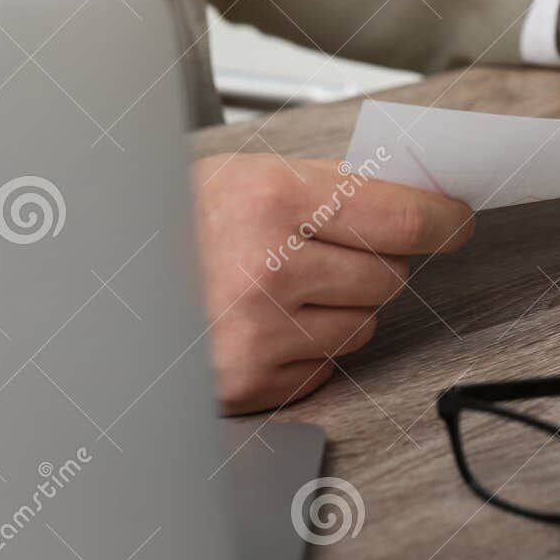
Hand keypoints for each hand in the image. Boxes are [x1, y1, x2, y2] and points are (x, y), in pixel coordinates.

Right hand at [193, 155, 473, 414]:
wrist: (102, 278)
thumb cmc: (177, 222)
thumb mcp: (249, 176)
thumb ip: (336, 186)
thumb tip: (420, 194)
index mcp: (270, 202)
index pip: (403, 221)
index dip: (443, 221)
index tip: (457, 221)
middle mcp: (265, 271)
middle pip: (391, 275)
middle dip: (379, 262)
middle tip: (336, 248)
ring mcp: (256, 335)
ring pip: (367, 324)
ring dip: (345, 306)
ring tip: (287, 284)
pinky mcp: (248, 384)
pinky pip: (328, 363)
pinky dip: (311, 344)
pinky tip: (267, 320)